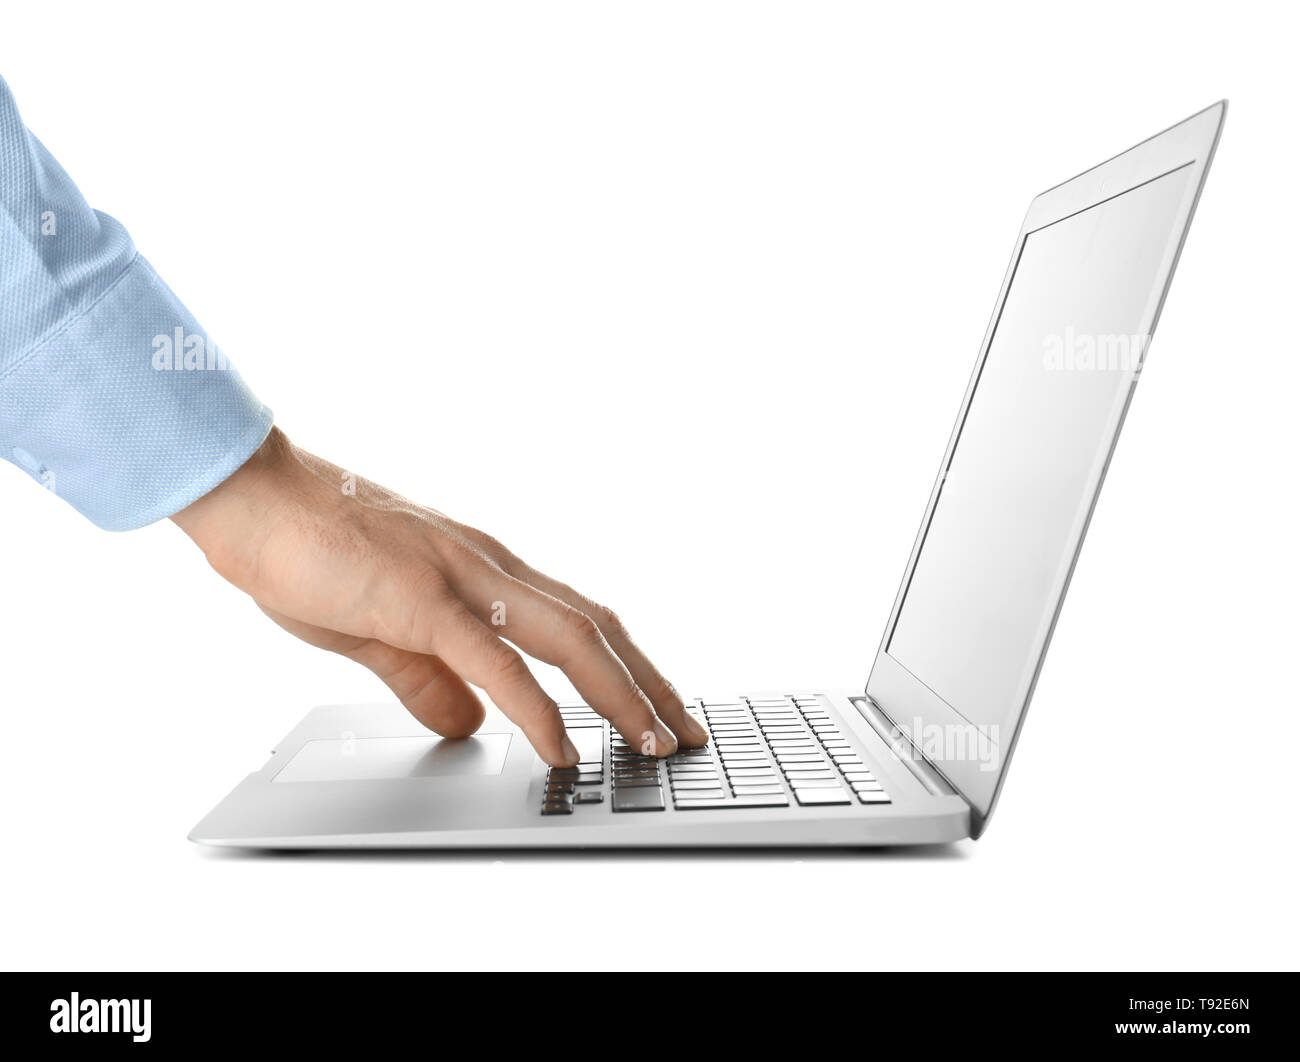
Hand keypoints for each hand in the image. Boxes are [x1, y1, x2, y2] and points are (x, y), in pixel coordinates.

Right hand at [171, 427, 707, 765]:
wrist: (253, 499)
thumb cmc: (312, 553)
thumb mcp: (381, 632)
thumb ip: (429, 679)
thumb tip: (470, 724)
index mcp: (486, 572)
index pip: (580, 618)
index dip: (628, 664)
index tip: (658, 705)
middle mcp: (492, 567)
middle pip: (598, 626)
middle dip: (649, 683)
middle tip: (684, 735)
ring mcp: (463, 578)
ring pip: (569, 637)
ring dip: (620, 693)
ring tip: (650, 744)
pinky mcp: (422, 599)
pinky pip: (496, 660)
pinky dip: (537, 709)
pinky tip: (561, 748)